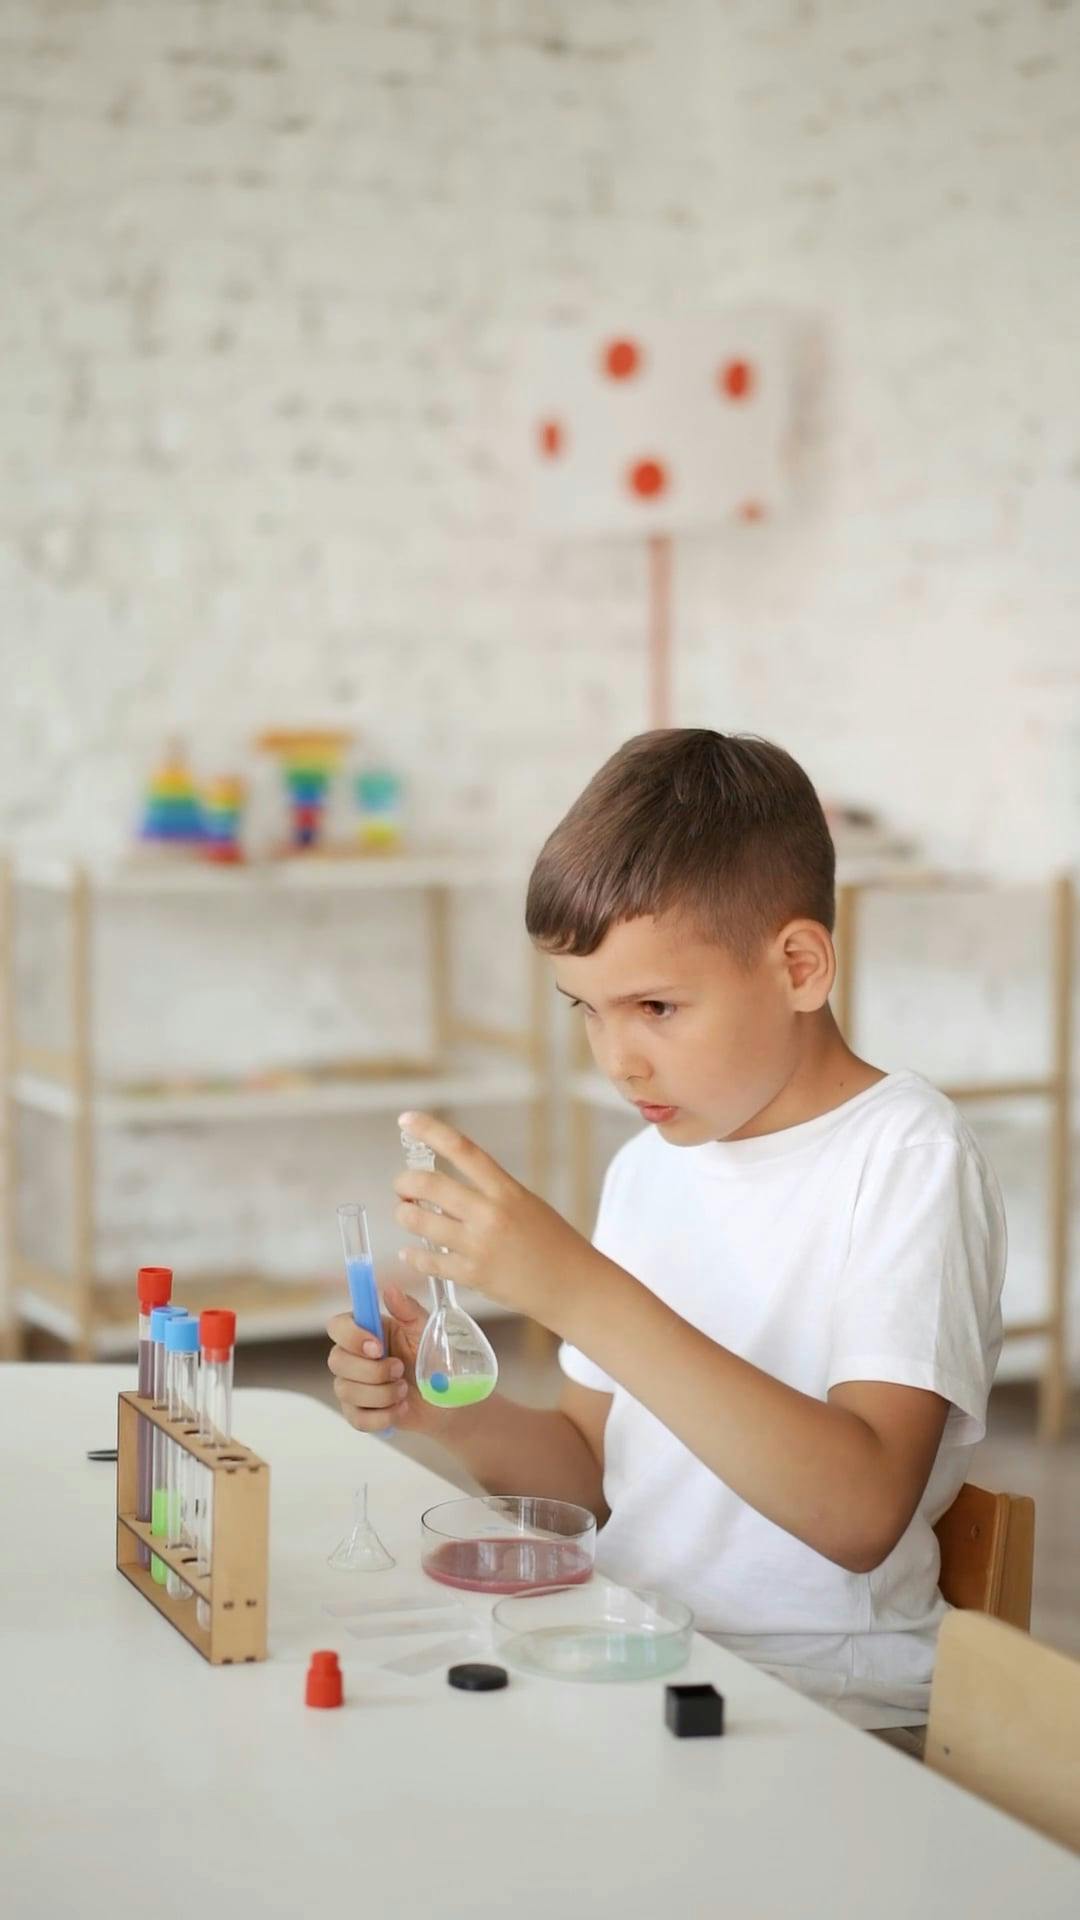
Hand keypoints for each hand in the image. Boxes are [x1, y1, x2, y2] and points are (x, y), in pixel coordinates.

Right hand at [327, 1282, 436, 1435]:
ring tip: (405, 1390)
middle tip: (400, 1370)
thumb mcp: (426, 1330)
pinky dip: (383, 1416)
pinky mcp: (358, 1414)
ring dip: (382, 1394)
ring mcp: (352, 1387)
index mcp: (366, 1331)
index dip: (351, 1336)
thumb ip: (408, 1310)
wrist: (446, 1400)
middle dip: (372, 1370)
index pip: (337, 1326)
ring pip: (347, 1391)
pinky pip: (357, 1419)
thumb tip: (389, 1289)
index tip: (378, 1346)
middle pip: (336, 1361)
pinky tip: (400, 1409)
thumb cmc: (433, 1359)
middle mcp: (353, 1357)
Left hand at [393, 1109, 590, 1329]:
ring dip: (404, 1215)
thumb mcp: (527, 1204)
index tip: (407, 1120)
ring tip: (407, 1215)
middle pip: (429, 1185)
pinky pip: (428, 1262)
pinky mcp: (473, 1275)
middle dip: (405, 1183)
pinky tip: (410, 1253)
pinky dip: (413, 1256)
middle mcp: (490, 1213)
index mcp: (506, 1190)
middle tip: (402, 1187)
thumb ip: (490, 1193)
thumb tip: (447, 1190)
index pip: (462, 1149)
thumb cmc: (554, 1243)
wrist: (573, 1286)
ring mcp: (480, 1246)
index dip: (430, 1131)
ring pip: (419, 1222)